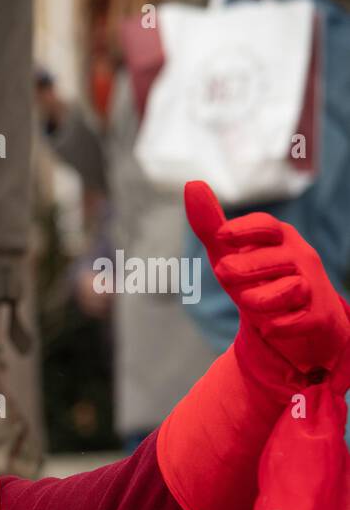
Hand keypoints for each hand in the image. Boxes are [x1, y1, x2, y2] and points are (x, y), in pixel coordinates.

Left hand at [186, 180, 349, 380]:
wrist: (296, 320)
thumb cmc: (258, 278)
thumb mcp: (230, 253)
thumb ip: (210, 224)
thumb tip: (192, 184)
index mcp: (280, 237)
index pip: (266, 226)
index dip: (243, 231)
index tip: (220, 237)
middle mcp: (301, 256)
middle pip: (266, 261)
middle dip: (242, 272)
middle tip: (225, 275)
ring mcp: (313, 285)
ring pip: (283, 291)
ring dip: (258, 300)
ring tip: (252, 302)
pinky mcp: (318, 315)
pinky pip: (292, 322)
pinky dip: (276, 325)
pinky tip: (272, 324)